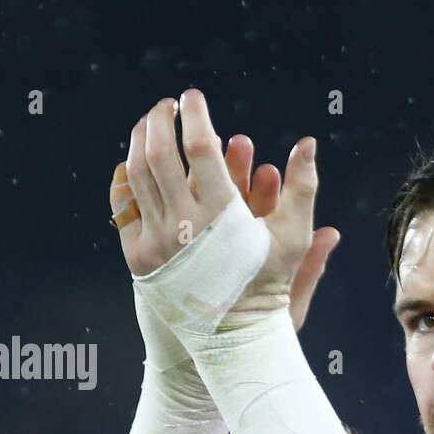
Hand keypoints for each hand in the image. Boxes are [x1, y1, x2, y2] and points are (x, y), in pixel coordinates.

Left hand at [109, 89, 337, 329]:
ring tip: (151, 125)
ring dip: (141, 141)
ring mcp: (157, 241)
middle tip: (169, 104)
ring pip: (137, 174)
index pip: (202, 147)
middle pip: (161, 152)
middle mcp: (185, 226)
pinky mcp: (139, 255)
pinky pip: (125, 204)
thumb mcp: (291, 238)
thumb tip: (308, 143)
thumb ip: (302, 188)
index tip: (195, 97)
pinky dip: (128, 176)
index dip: (197, 115)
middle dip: (162, 119)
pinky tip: (136, 161)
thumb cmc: (268, 284)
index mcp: (223, 217)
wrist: (233, 336)